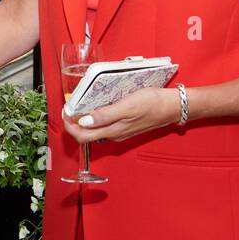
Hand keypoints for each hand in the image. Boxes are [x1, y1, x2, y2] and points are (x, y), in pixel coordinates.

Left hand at [61, 87, 178, 144]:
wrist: (173, 107)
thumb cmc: (152, 104)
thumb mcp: (127, 106)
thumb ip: (105, 115)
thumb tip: (83, 122)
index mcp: (112, 131)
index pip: (82, 135)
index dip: (69, 125)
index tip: (65, 111)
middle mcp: (114, 134)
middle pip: (86, 134)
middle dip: (73, 123)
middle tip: (69, 107)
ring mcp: (120, 131)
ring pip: (95, 129)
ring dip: (84, 119)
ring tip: (80, 104)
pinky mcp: (125, 126)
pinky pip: (104, 125)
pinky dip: (96, 117)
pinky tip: (97, 106)